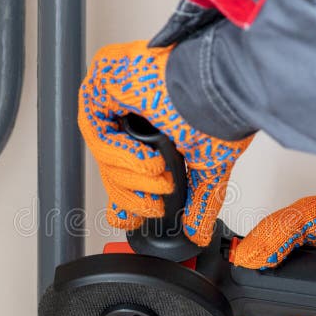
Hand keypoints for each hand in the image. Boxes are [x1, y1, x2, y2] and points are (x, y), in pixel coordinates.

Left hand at [78, 40, 252, 246]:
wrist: (217, 90)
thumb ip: (199, 200)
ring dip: (134, 176)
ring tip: (161, 175)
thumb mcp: (208, 168)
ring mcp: (114, 94)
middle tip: (158, 201)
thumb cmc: (218, 110)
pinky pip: (97, 131)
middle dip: (134, 193)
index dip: (125, 198)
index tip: (135, 218)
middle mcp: (130, 110)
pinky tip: (148, 158)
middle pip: (110, 166)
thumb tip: (198, 232)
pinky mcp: (101, 82)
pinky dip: (122, 154)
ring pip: (104, 154)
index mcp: (151, 125)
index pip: (121, 166)